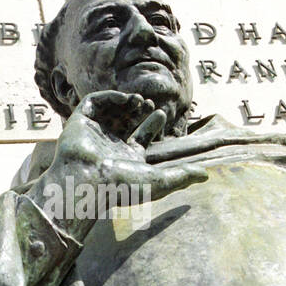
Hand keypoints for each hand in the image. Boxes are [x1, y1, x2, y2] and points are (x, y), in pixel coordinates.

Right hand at [27, 90, 206, 240]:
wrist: (87, 182)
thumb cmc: (122, 186)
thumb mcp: (159, 181)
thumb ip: (182, 176)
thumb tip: (206, 175)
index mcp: (126, 160)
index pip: (139, 138)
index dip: (151, 124)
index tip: (161, 113)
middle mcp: (109, 147)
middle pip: (125, 122)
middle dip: (138, 111)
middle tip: (149, 103)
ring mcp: (93, 135)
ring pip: (110, 112)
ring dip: (125, 104)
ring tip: (138, 101)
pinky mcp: (79, 124)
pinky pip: (92, 104)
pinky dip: (108, 98)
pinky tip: (123, 99)